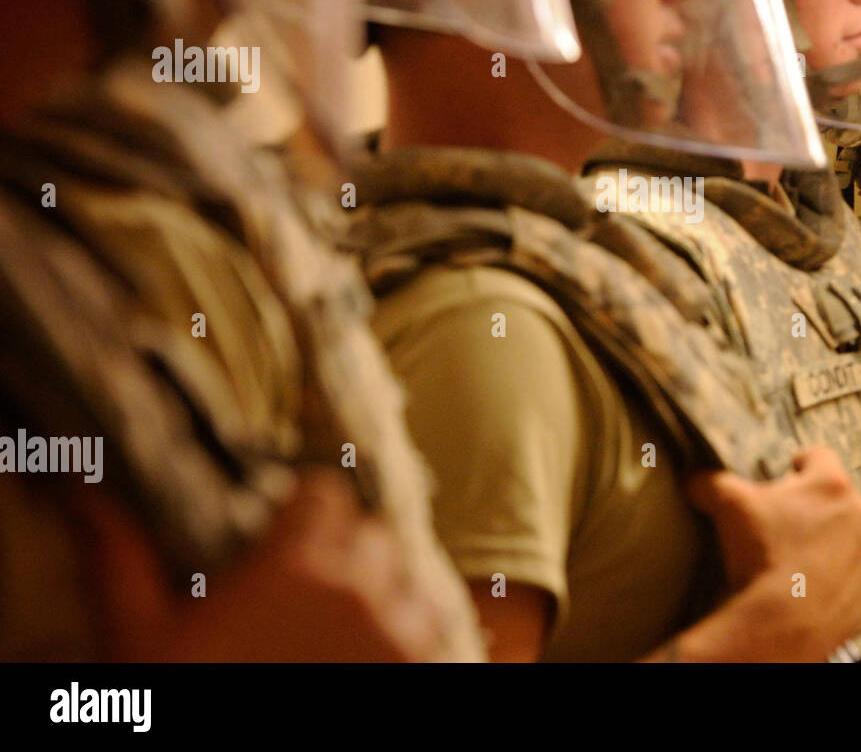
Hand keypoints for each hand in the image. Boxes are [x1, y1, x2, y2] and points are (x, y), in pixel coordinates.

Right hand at [78, 470, 446, 661]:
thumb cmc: (188, 701)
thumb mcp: (142, 641)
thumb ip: (123, 562)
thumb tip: (88, 498)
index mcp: (295, 565)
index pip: (325, 490)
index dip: (306, 504)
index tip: (290, 523)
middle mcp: (361, 588)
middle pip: (372, 535)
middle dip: (346, 552)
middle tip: (313, 588)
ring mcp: (403, 635)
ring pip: (416, 584)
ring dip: (389, 598)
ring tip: (351, 630)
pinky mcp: (429, 674)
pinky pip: (442, 636)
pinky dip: (417, 641)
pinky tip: (381, 659)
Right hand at [685, 446, 860, 660]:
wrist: (784, 624)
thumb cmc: (762, 556)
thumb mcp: (728, 506)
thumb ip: (711, 484)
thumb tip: (694, 481)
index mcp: (830, 486)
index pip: (820, 456)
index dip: (800, 462)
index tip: (788, 472)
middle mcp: (859, 515)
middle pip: (837, 498)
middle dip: (813, 505)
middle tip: (784, 521)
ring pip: (849, 537)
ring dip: (828, 541)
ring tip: (795, 558)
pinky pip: (854, 575)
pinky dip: (836, 576)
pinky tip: (808, 586)